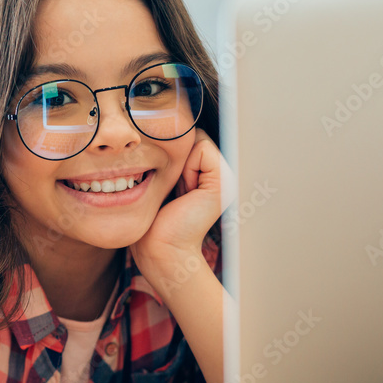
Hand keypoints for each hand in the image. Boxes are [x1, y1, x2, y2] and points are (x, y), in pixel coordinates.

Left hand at [130, 127, 236, 277]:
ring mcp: (227, 178)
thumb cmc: (154, 223)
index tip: (170, 186)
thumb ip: (173, 161)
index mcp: (209, 177)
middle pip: (193, 137)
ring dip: (180, 163)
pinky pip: (201, 148)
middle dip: (177, 158)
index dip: (173, 155)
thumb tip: (166, 132)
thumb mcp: (164, 184)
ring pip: (197, 139)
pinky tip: (186, 191)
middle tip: (175, 191)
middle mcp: (222, 175)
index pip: (190, 140)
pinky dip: (187, 165)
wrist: (161, 250)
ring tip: (180, 192)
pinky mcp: (224, 181)